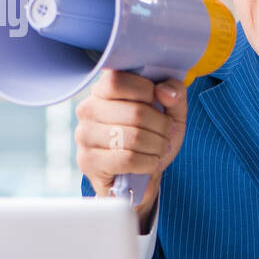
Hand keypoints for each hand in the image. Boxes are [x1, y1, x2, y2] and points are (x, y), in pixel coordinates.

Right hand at [74, 70, 186, 231]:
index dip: (147, 92)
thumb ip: (175, 93)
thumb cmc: (153, 138)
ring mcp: (84, 135)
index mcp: (103, 90)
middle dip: (162, 126)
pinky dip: (148, 162)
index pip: (119, 80)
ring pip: (134, 137)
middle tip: (165, 133)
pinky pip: (127, 159)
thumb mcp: (171, 112)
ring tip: (159, 148)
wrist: (142, 177)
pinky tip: (150, 163)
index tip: (155, 103)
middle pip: (135, 112)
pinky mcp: (87, 161)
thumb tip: (164, 91)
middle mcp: (88, 109)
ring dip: (157, 145)